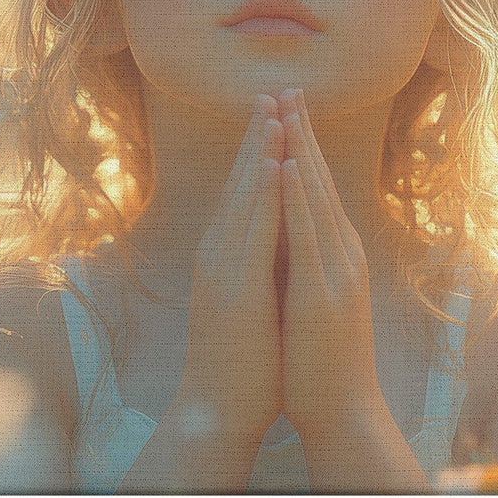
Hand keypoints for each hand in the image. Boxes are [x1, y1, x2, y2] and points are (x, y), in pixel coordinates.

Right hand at [179, 94, 285, 448]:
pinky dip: (261, 192)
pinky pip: (252, 229)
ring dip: (259, 149)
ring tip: (274, 107)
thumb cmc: (240, 359)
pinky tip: (270, 162)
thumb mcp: (252, 297)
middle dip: (259, 133)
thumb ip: (259, 261)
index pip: (245, 190)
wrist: (218, 410)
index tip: (278, 109)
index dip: (260, 148)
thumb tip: (278, 233)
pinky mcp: (235, 286)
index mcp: (228, 253)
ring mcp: (224, 266)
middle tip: (274, 87)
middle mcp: (221, 250)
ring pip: (244, 195)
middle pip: (241, 180)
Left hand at [277, 88, 384, 439]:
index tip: (288, 107)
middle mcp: (341, 252)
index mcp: (335, 254)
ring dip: (302, 147)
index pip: (318, 189)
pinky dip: (300, 194)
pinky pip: (309, 232)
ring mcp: (336, 269)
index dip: (303, 146)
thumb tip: (294, 234)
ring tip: (288, 106)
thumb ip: (309, 262)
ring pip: (317, 195)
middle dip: (303, 132)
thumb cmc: (322, 361)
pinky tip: (292, 163)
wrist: (341, 411)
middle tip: (290, 85)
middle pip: (321, 180)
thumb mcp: (314, 299)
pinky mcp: (323, 290)